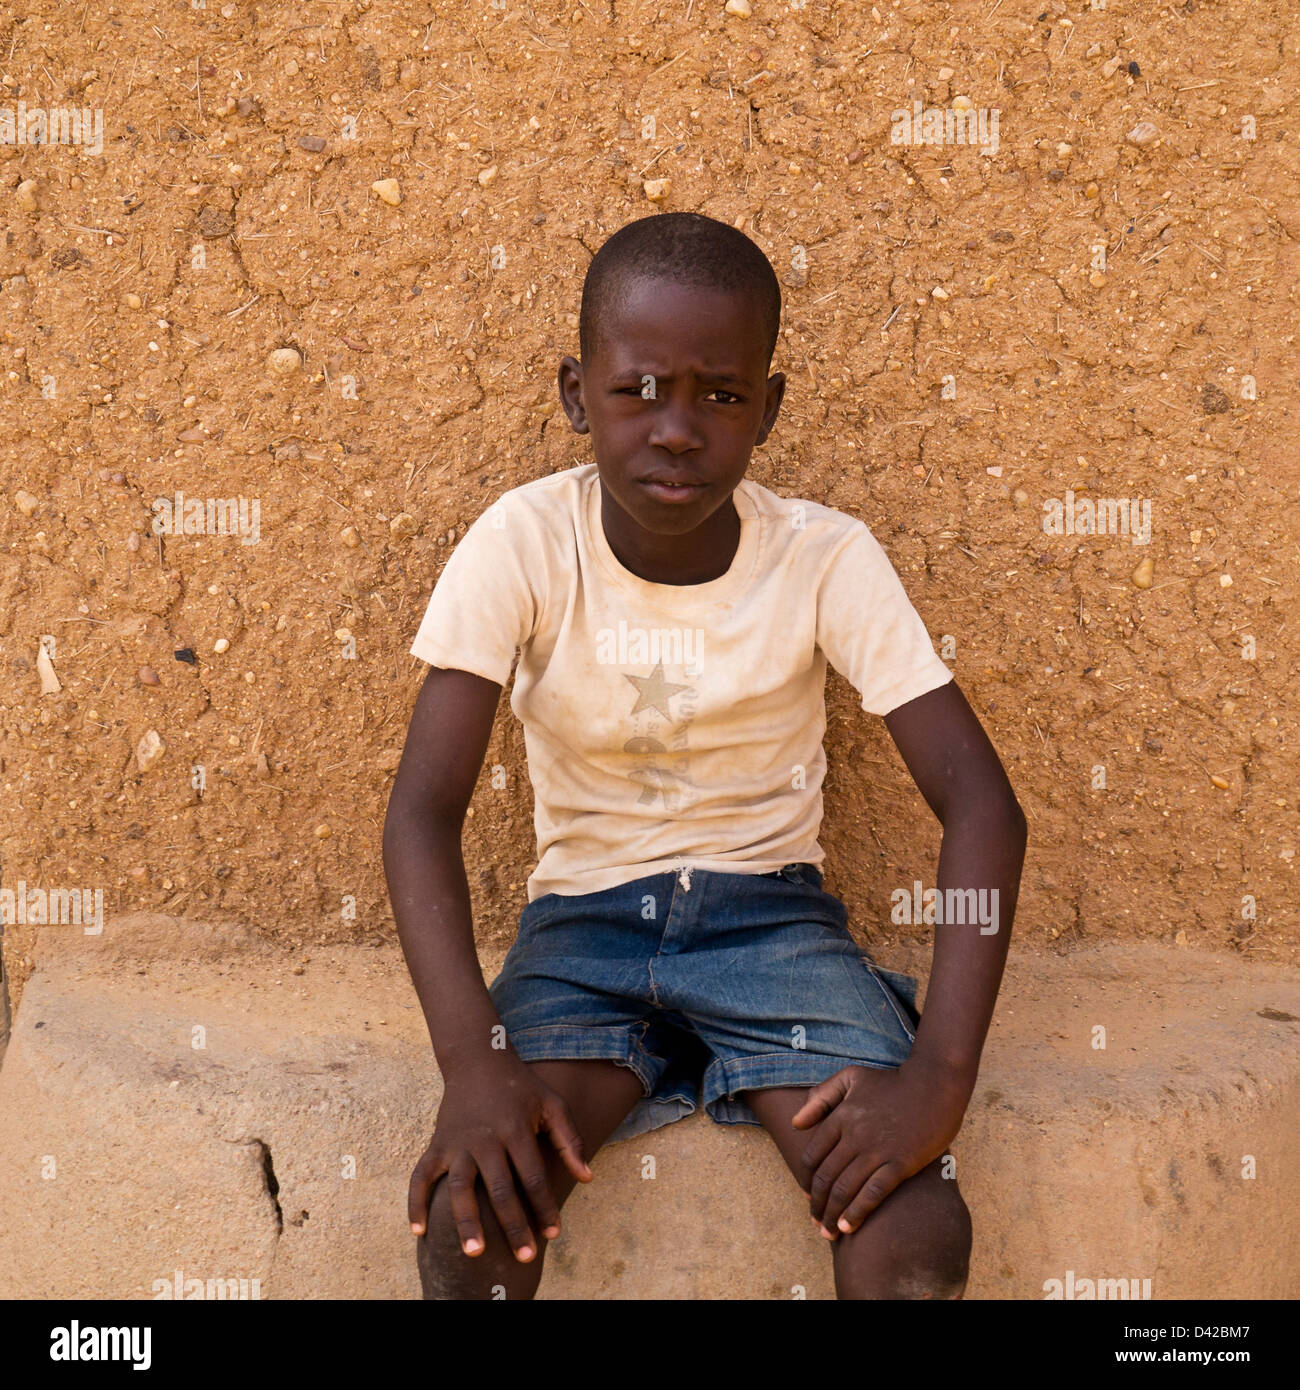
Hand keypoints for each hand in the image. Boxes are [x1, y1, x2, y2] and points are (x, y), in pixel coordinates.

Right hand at [407, 1057, 591, 1261]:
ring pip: (460, 1188)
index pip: (533, 1176)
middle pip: (499, 1188)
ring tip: (474, 1252)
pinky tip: (419, 1232)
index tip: (552, 1234)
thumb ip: (570, 1140)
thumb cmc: (521, 1086)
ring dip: (466, 1220)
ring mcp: (457, 1143)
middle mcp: (485, 1138)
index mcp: (515, 1129)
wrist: (478, 1060)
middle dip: (513, 1224)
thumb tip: (587, 1178)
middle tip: (524, 1256)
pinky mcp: (437, 1144)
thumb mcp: (552, 1104)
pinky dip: (416, 1203)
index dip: (544, 1207)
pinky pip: (421, 1177)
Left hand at [791, 1059, 968, 1238]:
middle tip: (815, 1220)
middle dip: (817, 1204)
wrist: (934, 1085)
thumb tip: (796, 1123)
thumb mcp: (851, 1077)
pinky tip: (848, 1227)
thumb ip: (821, 1096)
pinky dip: (857, 1213)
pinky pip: (873, 1194)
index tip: (808, 1195)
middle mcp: (854, 1136)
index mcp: (841, 1117)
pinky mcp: (900, 1163)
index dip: (806, 1180)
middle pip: (826, 1177)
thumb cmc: (892, 1082)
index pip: (812, 1156)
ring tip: (827, 1231)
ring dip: (832, 1214)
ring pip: (845, 1189)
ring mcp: (877, 1151)